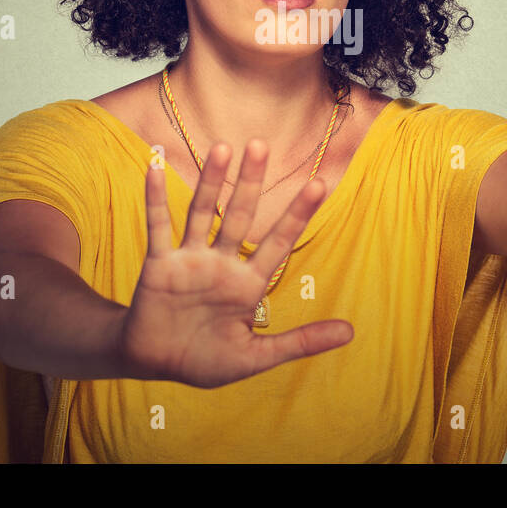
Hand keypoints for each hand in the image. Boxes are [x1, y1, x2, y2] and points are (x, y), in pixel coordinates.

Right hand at [119, 138, 353, 388]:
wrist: (156, 363)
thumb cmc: (206, 360)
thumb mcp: (256, 357)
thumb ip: (300, 342)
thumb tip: (350, 332)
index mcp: (248, 284)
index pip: (278, 242)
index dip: (297, 213)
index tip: (319, 183)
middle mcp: (222, 263)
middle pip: (240, 215)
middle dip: (250, 182)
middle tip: (261, 143)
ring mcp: (190, 260)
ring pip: (202, 212)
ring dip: (210, 181)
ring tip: (223, 148)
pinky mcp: (160, 264)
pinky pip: (158, 226)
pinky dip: (156, 197)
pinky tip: (156, 166)